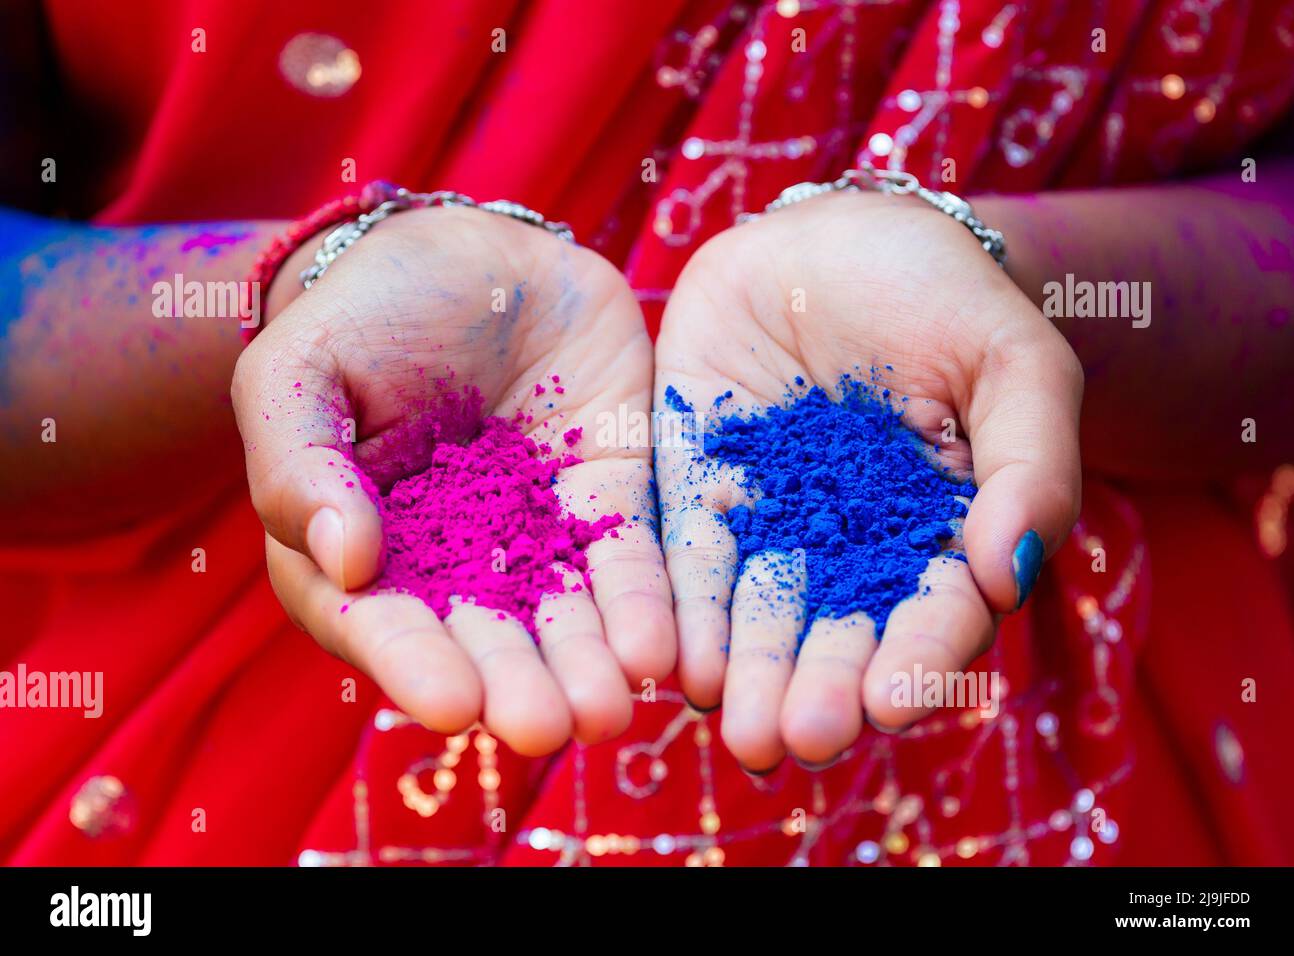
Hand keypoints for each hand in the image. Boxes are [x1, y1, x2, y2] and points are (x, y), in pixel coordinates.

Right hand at [232, 205, 674, 755]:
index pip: (382, 623)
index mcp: (363, 550)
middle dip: (519, 685)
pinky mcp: (608, 493)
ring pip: (564, 613)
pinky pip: (628, 555)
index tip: (453, 704)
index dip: (415, 666)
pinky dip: (642, 603)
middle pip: (486, 637)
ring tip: (611, 709)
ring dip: (588, 665)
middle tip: (551, 726)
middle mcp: (454, 560)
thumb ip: (300, 464)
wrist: (466, 251)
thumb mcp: (300, 373)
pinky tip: (660, 648)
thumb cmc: (360, 314)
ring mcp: (537, 531)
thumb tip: (343, 561)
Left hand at [655, 190, 1081, 770]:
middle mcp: (849, 546)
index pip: (934, 611)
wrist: (832, 236)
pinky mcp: (697, 483)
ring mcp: (770, 519)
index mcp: (938, 532)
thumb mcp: (1013, 364)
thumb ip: (1031, 467)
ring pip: (757, 609)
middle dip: (815, 687)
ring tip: (733, 724)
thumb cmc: (942, 296)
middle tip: (792, 738)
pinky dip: (683, 606)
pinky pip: (686, 551)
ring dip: (745, 670)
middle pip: (836, 632)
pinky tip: (678, 658)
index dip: (915, 659)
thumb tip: (1012, 575)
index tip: (891, 702)